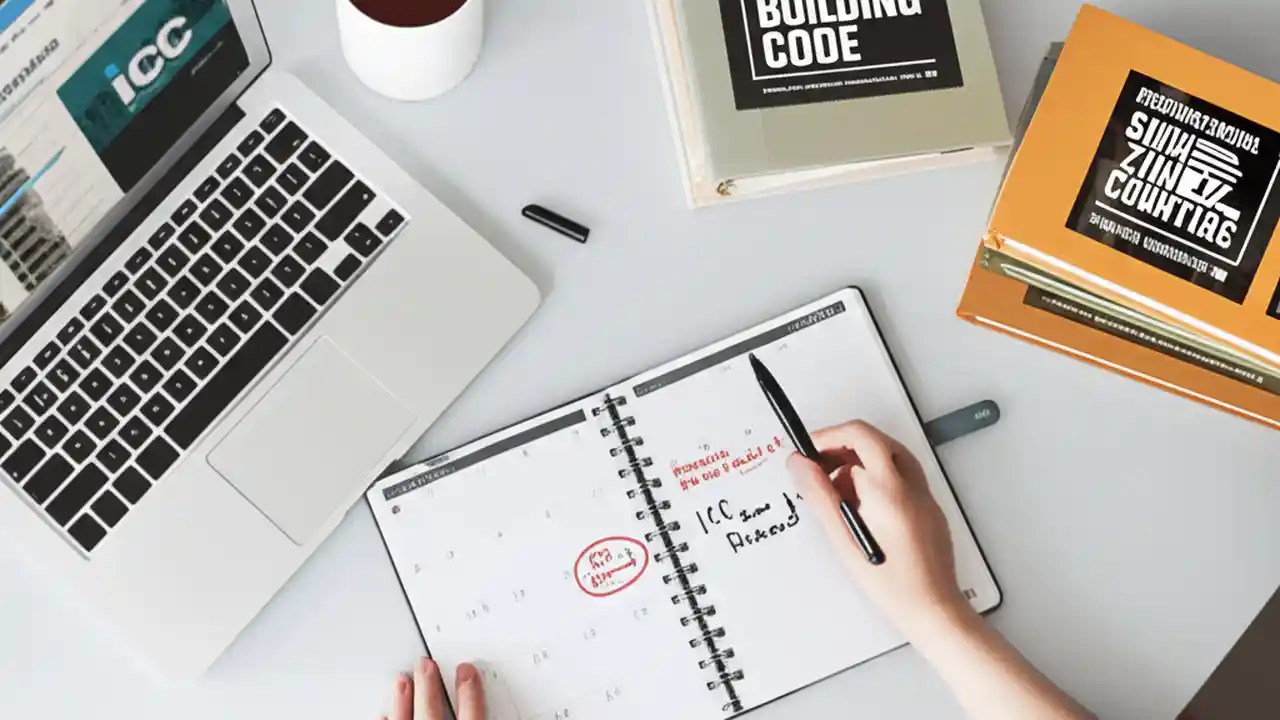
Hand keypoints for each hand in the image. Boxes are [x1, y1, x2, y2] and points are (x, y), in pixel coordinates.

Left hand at [382, 658, 485, 719]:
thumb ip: (480, 717)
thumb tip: (502, 719)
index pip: (471, 715)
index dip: (470, 693)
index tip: (466, 672)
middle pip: (430, 710)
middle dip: (427, 684)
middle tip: (425, 664)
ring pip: (404, 719)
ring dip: (402, 699)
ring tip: (401, 680)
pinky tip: (383, 714)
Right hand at [786, 420, 969, 640]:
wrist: (933, 610)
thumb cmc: (890, 584)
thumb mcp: (843, 539)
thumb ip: (820, 496)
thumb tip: (799, 464)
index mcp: (889, 489)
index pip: (860, 435)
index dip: (829, 436)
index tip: (808, 450)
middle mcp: (912, 486)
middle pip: (876, 441)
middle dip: (843, 447)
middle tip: (818, 468)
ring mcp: (925, 496)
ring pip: (891, 457)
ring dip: (860, 463)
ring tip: (838, 492)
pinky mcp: (929, 509)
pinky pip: (902, 477)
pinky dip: (877, 478)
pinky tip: (861, 507)